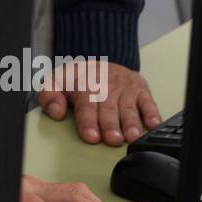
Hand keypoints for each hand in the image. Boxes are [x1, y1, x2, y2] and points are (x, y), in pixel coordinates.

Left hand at [37, 61, 161, 145]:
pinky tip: (153, 125)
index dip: (88, 122)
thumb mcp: (56, 82)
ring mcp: (124, 89)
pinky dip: (152, 114)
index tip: (91, 136)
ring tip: (131, 136)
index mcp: (84, 86)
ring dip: (131, 122)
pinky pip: (148, 102)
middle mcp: (106, 87)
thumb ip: (48, 97)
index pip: (85, 106)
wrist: (99, 62)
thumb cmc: (77, 80)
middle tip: (113, 139)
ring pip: (128, 108)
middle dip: (110, 125)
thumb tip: (56, 112)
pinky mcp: (140, 89)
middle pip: (108, 110)